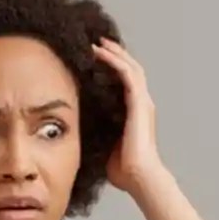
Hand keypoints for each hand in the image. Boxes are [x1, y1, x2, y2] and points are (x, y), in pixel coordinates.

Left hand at [92, 36, 166, 195]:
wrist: (139, 176)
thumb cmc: (124, 168)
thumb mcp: (104, 143)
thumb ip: (96, 131)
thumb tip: (76, 129)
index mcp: (135, 113)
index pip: (125, 82)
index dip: (112, 67)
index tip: (95, 58)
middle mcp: (142, 104)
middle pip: (130, 69)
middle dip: (114, 54)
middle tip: (96, 42)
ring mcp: (142, 102)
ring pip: (130, 67)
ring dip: (113, 52)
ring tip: (97, 42)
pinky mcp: (139, 103)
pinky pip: (127, 74)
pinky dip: (114, 60)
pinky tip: (100, 52)